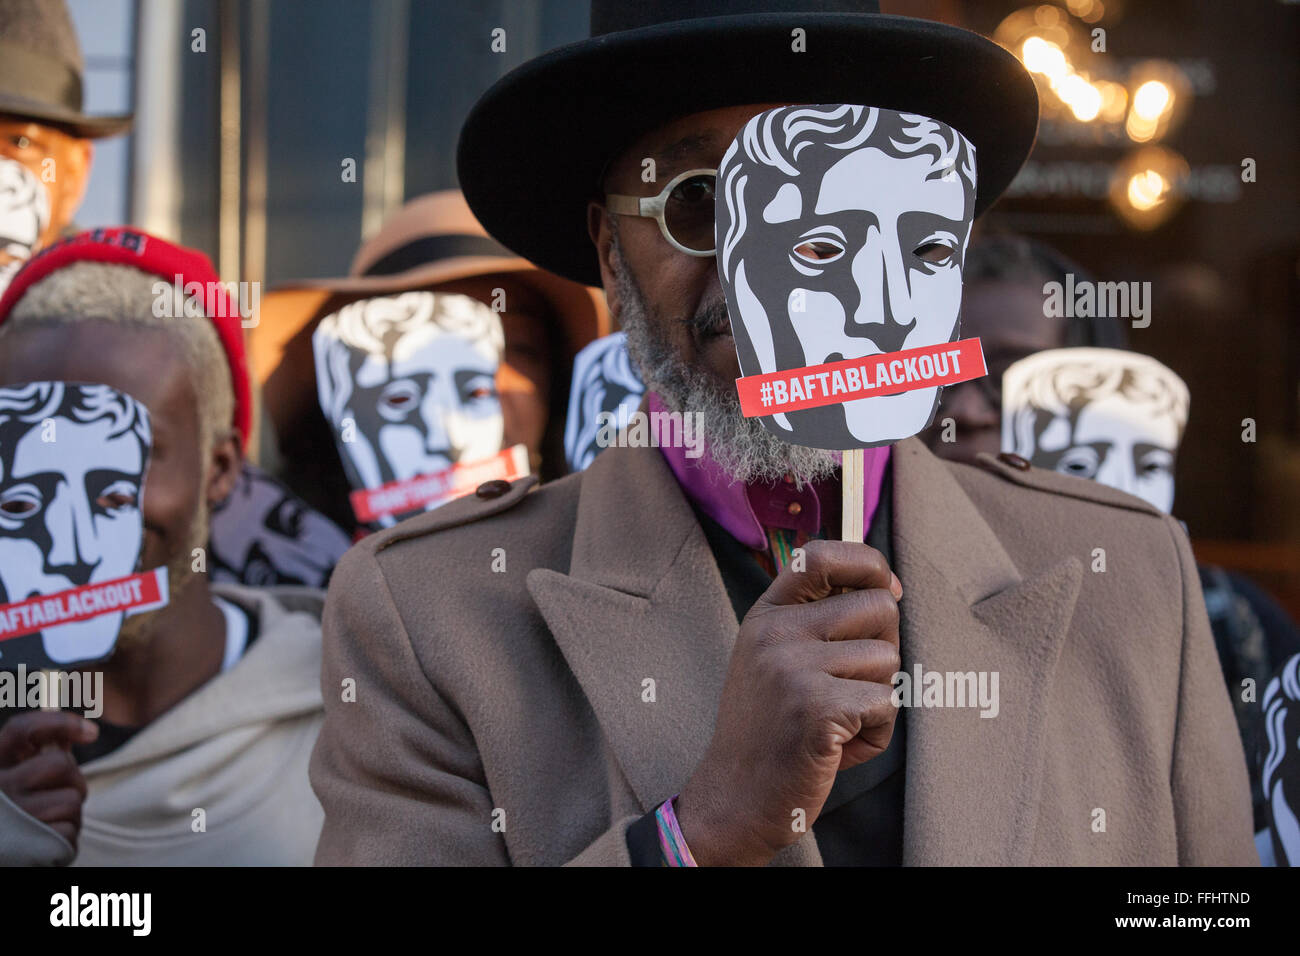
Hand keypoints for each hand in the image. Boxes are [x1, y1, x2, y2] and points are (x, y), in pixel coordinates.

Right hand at [0, 711, 97, 848]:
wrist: (5, 854)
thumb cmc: (16, 811)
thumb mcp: (19, 776)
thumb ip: (42, 754)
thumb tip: (83, 730)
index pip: (21, 729)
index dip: (59, 722)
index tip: (92, 731)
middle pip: (60, 764)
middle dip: (73, 778)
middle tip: (61, 792)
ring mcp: (15, 816)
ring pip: (71, 799)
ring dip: (71, 811)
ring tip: (50, 820)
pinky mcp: (32, 844)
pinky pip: (71, 829)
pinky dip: (68, 833)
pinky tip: (50, 837)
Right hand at [675, 539, 901, 865]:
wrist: (736, 798)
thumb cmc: (769, 732)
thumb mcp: (774, 660)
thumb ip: (816, 621)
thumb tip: (890, 589)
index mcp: (767, 616)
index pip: (821, 555)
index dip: (867, 562)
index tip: (885, 588)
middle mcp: (777, 633)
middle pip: (878, 606)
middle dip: (883, 648)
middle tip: (851, 687)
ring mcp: (794, 669)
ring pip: (888, 659)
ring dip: (877, 699)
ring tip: (837, 723)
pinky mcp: (818, 707)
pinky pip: (887, 702)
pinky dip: (876, 733)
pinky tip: (839, 747)